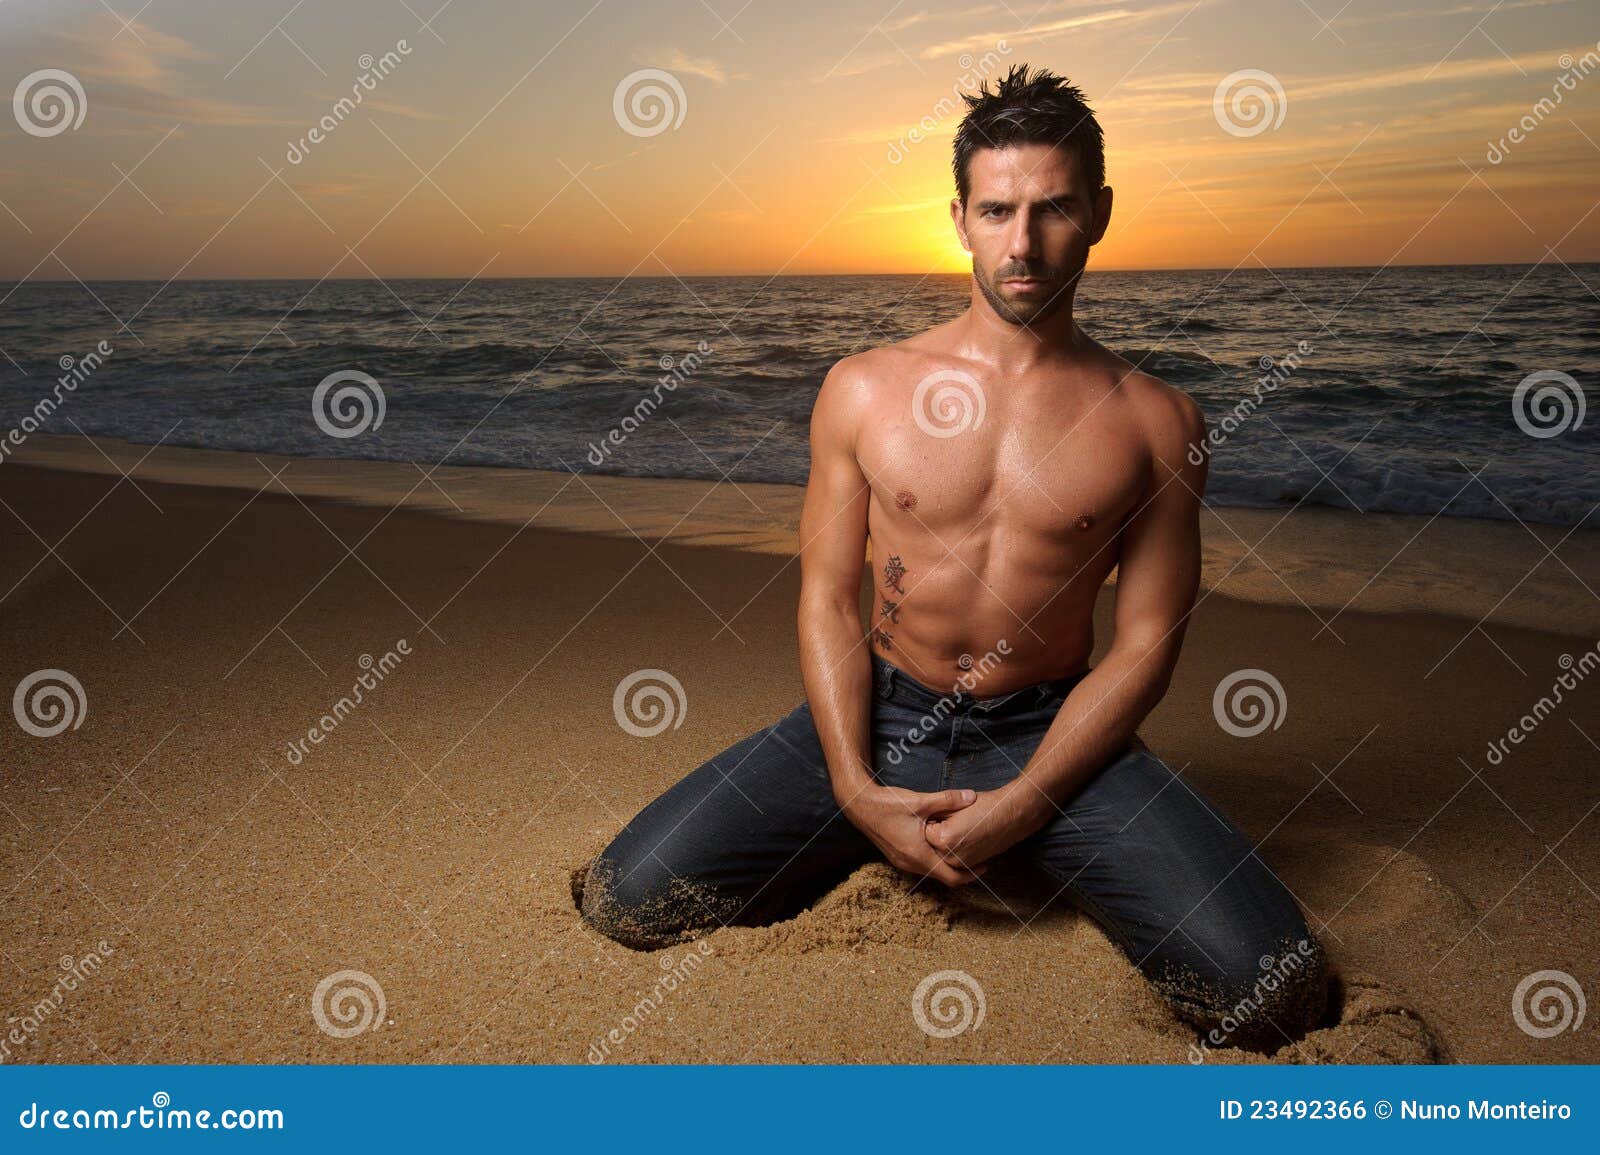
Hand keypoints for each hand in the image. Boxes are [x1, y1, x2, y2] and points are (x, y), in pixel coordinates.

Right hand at [841, 785, 987, 886]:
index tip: (985, 865)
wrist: (858, 804)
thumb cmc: (888, 804)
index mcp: (918, 855)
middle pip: (943, 877)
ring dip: (947, 864)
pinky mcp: (897, 856)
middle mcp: (910, 864)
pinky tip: (942, 844)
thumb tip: (972, 796)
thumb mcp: (920, 801)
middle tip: (979, 858)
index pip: (951, 878)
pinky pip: (922, 865)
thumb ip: (948, 800)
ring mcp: (902, 862)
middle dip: (962, 870)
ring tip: (963, 851)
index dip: (971, 874)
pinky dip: (935, 859)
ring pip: (931, 871)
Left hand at [924, 784, 1047, 870]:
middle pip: (930, 845)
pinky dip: (952, 850)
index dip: (929, 819)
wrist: (1011, 817)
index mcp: (943, 839)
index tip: (936, 812)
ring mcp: (961, 863)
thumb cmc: (986, 807)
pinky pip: (952, 860)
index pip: (923, 830)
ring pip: (940, 854)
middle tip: (945, 820)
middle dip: (933, 833)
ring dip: (941, 843)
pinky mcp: (970, 865)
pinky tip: (960, 836)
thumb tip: (921, 817)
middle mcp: (950, 856)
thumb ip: (935, 812)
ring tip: (954, 827)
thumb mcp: (954, 805)